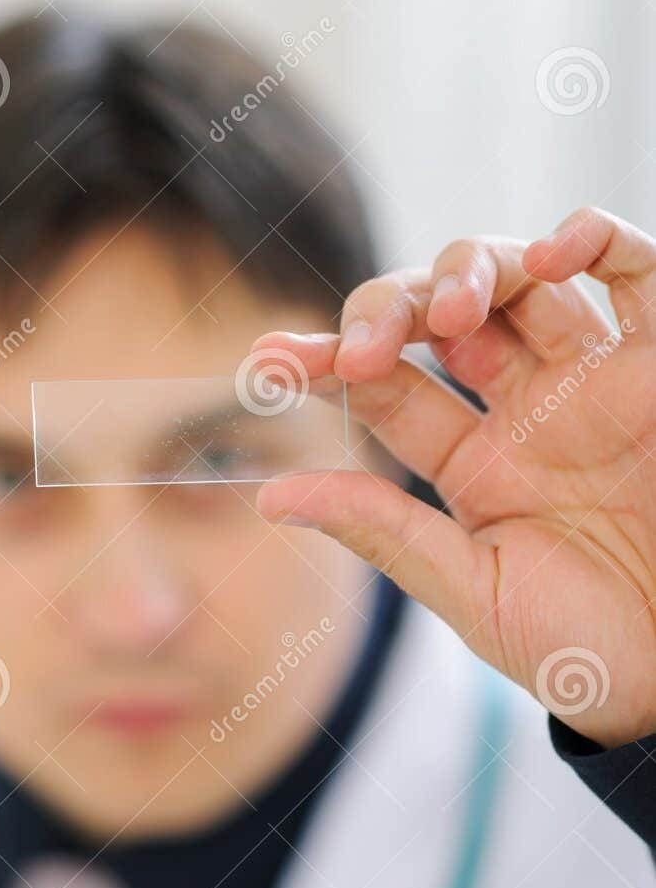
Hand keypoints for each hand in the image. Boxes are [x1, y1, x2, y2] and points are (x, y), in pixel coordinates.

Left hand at [250, 207, 655, 746]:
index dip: (324, 363)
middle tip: (365, 345)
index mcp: (471, 462)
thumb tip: (271, 495)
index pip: (383, 387)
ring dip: (476, 269)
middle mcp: (525, 408)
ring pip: (522, 278)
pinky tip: (555, 250)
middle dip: (392, 311)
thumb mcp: (474, 594)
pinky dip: (597, 239)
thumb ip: (385, 534)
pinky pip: (634, 272)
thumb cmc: (584, 648)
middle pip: (442, 316)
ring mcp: (593, 379)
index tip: (268, 363)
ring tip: (453, 309)